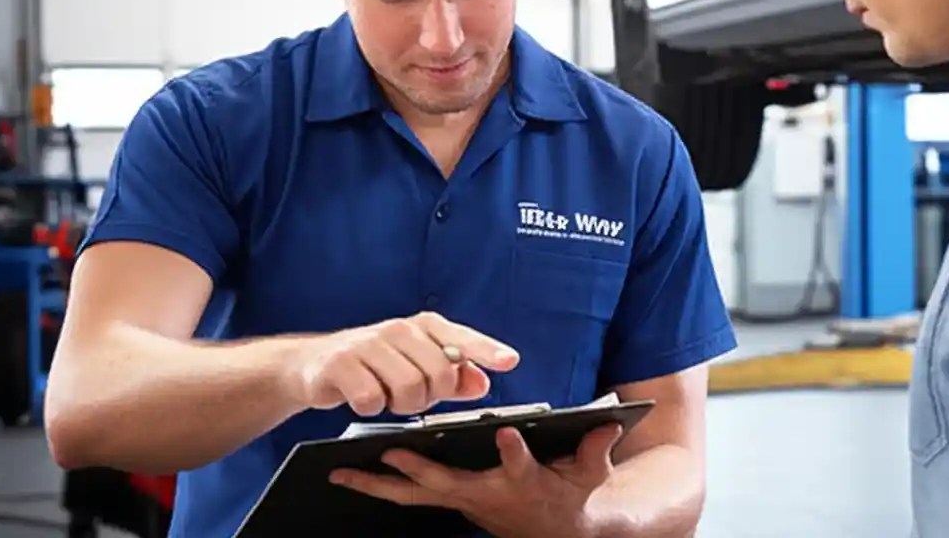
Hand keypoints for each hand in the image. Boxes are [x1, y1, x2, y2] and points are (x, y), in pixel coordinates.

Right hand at [286, 311, 519, 415]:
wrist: (311, 365)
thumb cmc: (372, 366)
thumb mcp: (415, 368)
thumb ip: (452, 377)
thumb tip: (483, 382)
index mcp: (421, 327)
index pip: (460, 338)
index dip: (486, 350)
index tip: (510, 362)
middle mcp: (398, 330)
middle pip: (439, 374)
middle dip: (429, 397)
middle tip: (409, 396)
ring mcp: (368, 344)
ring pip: (409, 389)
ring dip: (400, 405)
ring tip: (386, 396)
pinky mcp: (341, 363)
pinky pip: (372, 400)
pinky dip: (371, 408)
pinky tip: (361, 398)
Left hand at [329, 423, 624, 537]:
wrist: (557, 534)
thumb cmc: (573, 498)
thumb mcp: (592, 474)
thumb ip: (596, 449)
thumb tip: (608, 423)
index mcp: (524, 486)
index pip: (520, 468)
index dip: (516, 454)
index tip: (511, 435)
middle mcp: (486, 496)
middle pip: (445, 486)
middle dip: (416, 471)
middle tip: (388, 455)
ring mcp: (463, 501)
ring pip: (414, 495)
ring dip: (377, 485)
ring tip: (340, 472)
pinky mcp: (450, 501)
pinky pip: (409, 496)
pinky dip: (381, 486)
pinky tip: (352, 476)